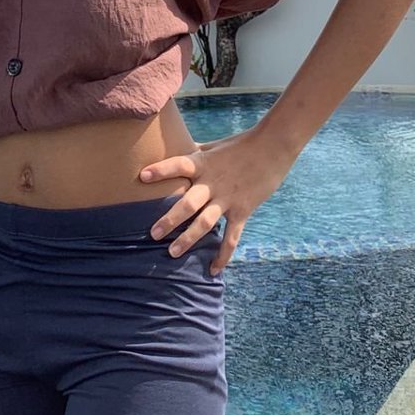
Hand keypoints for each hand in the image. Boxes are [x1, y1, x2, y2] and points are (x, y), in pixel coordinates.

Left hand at [139, 128, 295, 273]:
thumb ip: (195, 152)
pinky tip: (213, 270)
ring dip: (188, 239)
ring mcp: (228, 198)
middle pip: (188, 203)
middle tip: (153, 234)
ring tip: (172, 252)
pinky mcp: (242, 210)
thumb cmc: (241, 144)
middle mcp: (213, 182)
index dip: (161, 170)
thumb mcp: (214, 146)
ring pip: (206, 223)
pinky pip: (232, 237)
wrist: (273, 146)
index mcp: (203, 163)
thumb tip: (176, 148)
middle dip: (170, 219)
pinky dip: (223, 255)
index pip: (179, 165)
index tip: (142, 176)